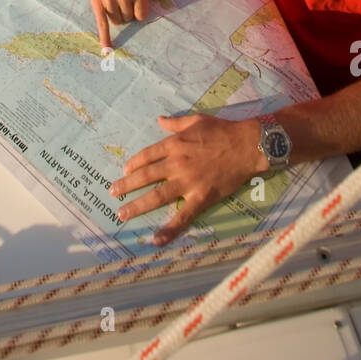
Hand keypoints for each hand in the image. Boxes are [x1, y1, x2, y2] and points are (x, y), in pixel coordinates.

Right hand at [84, 0, 175, 49]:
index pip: (141, 16)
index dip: (137, 13)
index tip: (133, 6)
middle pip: (128, 19)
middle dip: (125, 13)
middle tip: (120, 0)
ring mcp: (110, 0)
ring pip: (116, 21)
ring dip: (115, 16)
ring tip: (112, 2)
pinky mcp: (97, 3)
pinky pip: (102, 24)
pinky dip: (105, 37)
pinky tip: (106, 49)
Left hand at [110, 114, 264, 244]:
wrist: (247, 145)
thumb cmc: (223, 131)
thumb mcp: (197, 120)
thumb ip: (175, 122)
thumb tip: (160, 120)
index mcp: (174, 145)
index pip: (147, 156)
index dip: (134, 164)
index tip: (125, 171)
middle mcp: (176, 163)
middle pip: (146, 176)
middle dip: (127, 185)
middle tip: (113, 193)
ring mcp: (188, 182)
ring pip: (157, 196)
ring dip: (137, 205)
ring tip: (122, 213)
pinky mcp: (201, 197)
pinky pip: (182, 216)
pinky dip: (169, 229)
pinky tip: (156, 239)